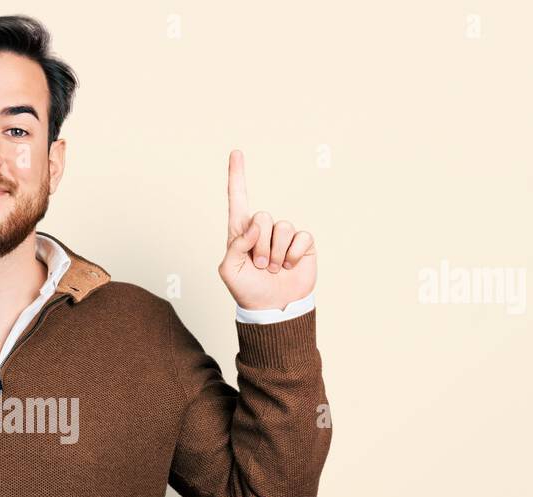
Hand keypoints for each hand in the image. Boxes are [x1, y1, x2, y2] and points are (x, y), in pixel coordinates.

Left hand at [218, 149, 316, 310]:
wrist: (273, 308)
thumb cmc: (248, 291)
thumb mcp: (229, 271)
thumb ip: (235, 245)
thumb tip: (256, 225)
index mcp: (241, 232)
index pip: (238, 199)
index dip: (237, 176)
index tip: (236, 152)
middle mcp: (263, 230)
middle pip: (262, 216)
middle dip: (260, 246)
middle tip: (260, 266)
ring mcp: (283, 236)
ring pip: (282, 228)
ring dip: (276, 254)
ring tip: (273, 269)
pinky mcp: (303, 244)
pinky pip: (301, 237)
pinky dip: (294, 255)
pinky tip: (290, 267)